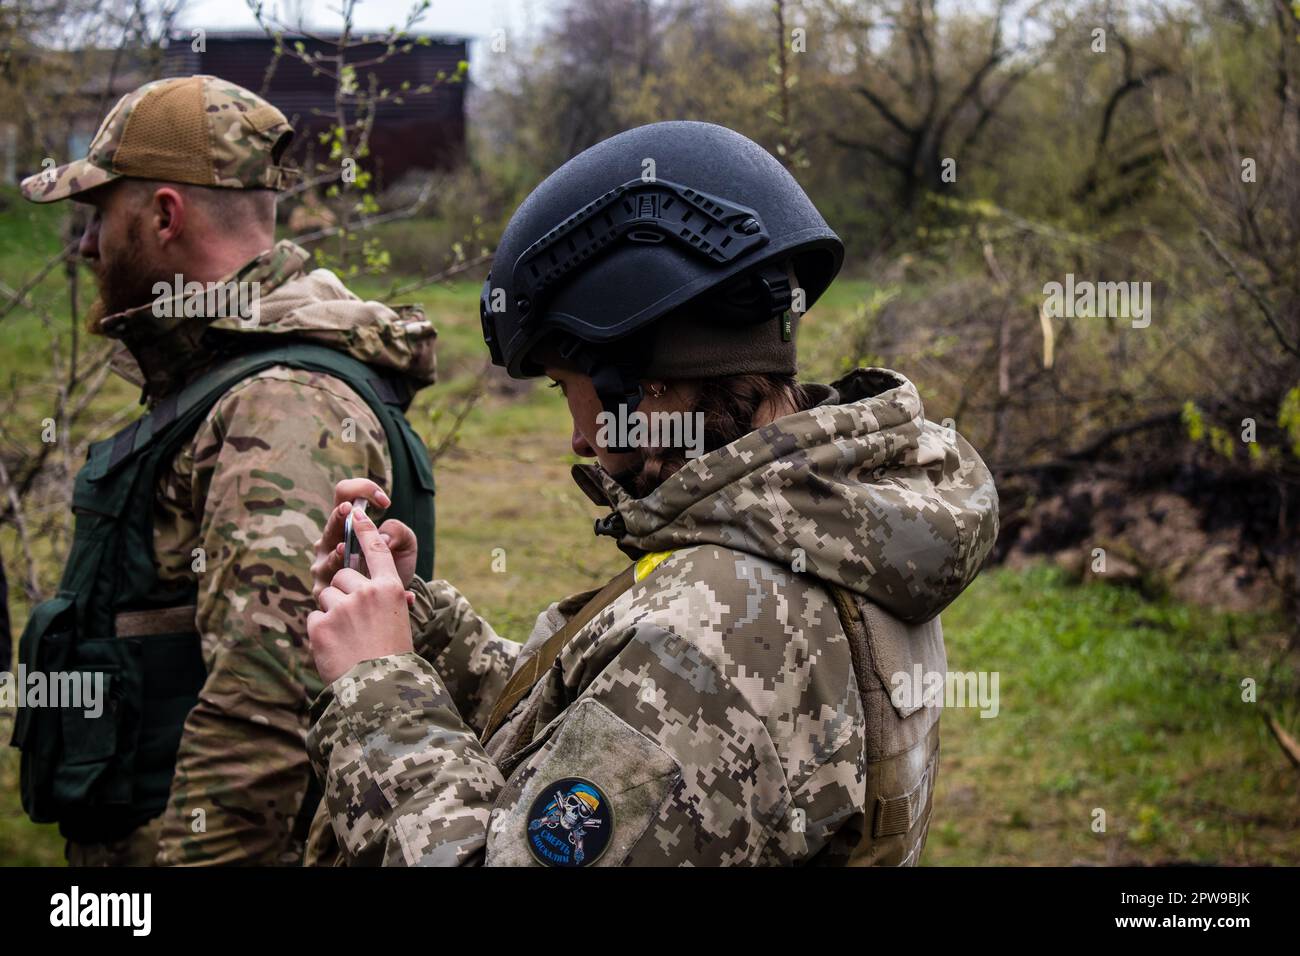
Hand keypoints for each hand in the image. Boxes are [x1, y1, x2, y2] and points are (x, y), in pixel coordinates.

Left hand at [308, 504, 415, 684]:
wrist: (380, 690)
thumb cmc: (394, 657)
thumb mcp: (398, 622)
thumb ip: (386, 601)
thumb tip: (391, 591)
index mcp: (390, 589)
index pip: (375, 548)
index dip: (363, 529)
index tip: (354, 512)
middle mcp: (366, 592)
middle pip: (342, 575)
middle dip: (343, 592)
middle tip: (353, 620)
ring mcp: (341, 607)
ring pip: (326, 595)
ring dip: (332, 612)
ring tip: (346, 637)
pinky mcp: (320, 625)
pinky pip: (316, 617)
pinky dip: (322, 632)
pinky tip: (336, 648)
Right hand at [310, 477, 419, 599]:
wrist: (392, 599)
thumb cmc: (393, 565)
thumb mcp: (404, 545)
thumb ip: (399, 532)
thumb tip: (384, 540)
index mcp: (346, 525)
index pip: (344, 494)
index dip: (361, 489)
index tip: (384, 501)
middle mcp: (329, 542)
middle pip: (330, 524)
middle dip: (339, 517)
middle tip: (349, 509)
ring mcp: (323, 567)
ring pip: (327, 559)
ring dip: (336, 556)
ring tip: (343, 550)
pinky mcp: (323, 592)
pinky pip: (335, 590)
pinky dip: (354, 593)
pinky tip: (372, 593)